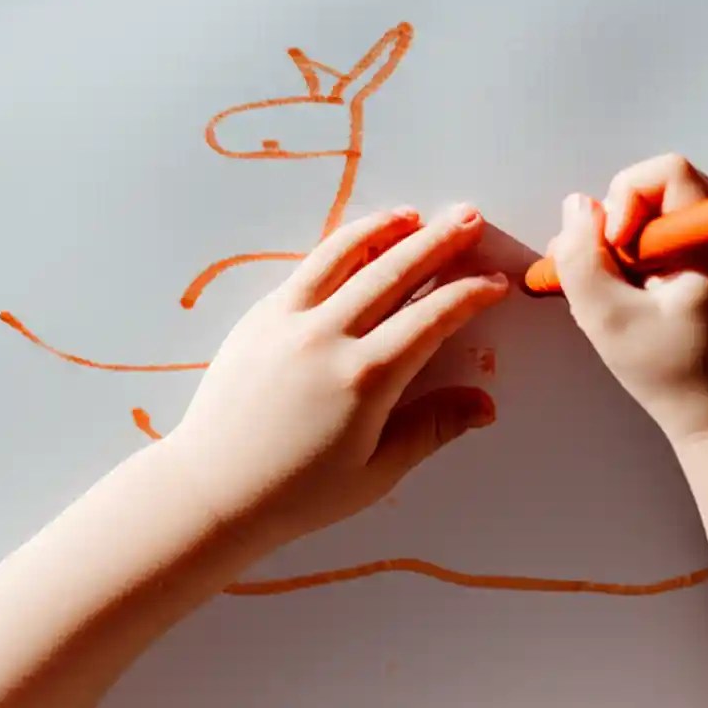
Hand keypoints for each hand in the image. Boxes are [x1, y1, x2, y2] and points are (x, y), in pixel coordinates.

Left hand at [167, 205, 508, 543]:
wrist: (212, 489)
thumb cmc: (296, 494)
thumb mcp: (375, 472)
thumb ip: (432, 429)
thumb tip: (484, 405)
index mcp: (365, 378)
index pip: (432, 319)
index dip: (469, 295)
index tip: (495, 282)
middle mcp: (327, 337)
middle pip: (394, 272)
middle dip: (439, 242)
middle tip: (470, 217)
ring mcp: (288, 321)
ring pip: (345, 256)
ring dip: (385, 229)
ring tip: (416, 214)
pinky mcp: (259, 318)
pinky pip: (307, 269)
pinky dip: (339, 247)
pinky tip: (357, 240)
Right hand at [552, 154, 707, 442]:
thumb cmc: (676, 374)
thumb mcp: (608, 318)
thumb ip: (581, 257)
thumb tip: (577, 208)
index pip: (666, 173)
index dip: (625, 201)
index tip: (618, 253)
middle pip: (659, 191)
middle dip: (618, 227)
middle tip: (607, 277)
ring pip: (659, 217)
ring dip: (624, 249)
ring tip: (615, 298)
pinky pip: (670, 241)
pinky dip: (640, 265)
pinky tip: (632, 304)